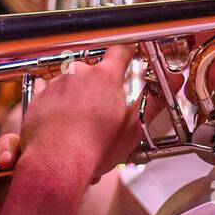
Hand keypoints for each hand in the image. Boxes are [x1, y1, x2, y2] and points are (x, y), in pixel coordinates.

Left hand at [18, 46, 143, 183]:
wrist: (56, 163)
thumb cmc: (94, 148)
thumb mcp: (133, 126)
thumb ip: (153, 100)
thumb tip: (176, 80)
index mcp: (106, 77)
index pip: (121, 51)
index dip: (127, 52)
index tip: (130, 54)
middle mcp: (79, 74)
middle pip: (94, 71)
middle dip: (99, 87)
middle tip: (103, 111)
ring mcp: (56, 84)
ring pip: (71, 83)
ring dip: (76, 97)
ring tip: (82, 124)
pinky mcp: (38, 97)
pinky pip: (48, 93)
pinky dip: (55, 104)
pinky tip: (62, 121)